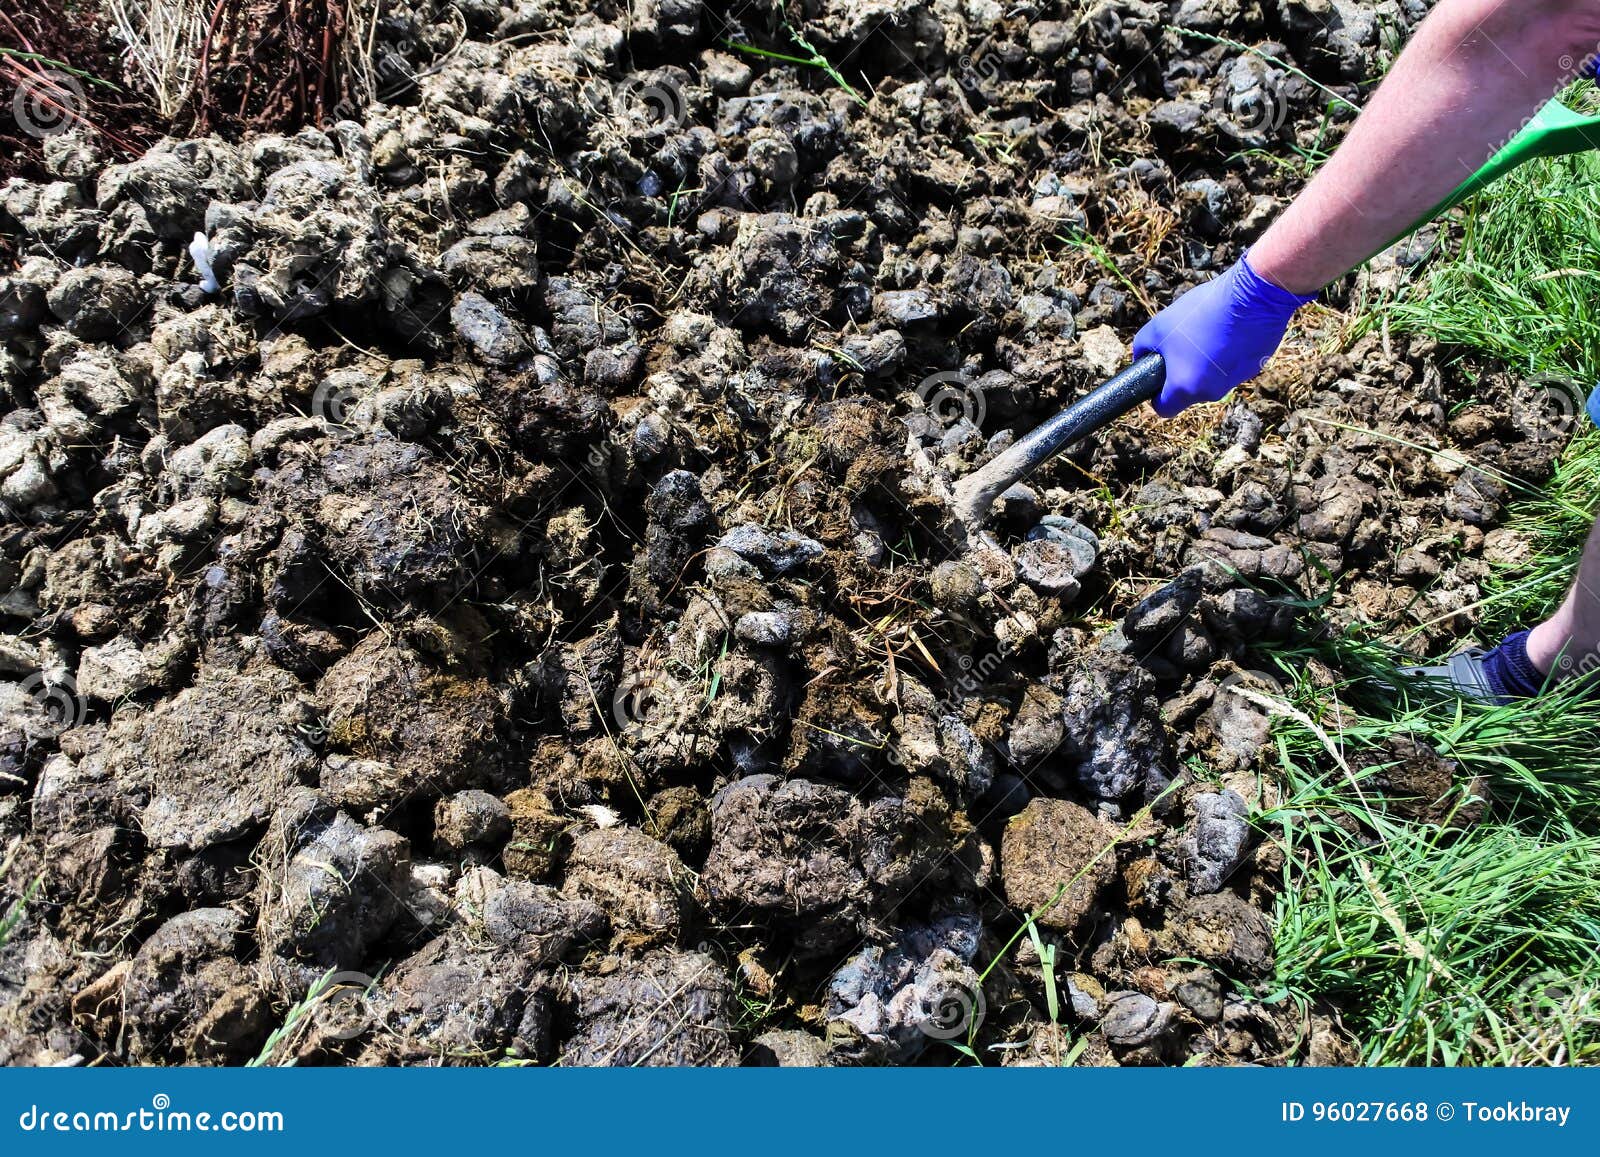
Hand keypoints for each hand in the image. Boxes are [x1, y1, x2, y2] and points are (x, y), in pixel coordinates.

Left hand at [1133, 253, 1315, 417]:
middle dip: (1183, 373)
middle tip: (1184, 344)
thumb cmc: (1201, 312)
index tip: (1160, 377)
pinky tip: (1228, 330)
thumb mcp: (1158, 327)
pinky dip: (1227, 354)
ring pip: (1212, 379)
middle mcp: (1210, 393)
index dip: (1157, 395)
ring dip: (1206, 362)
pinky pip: (1232, 367)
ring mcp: (1235, 382)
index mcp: (1185, 389)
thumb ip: (1143, 349)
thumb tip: (1142, 358)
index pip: (1164, 409)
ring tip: (1208, 331)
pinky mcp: (1254, 368)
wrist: (1252, 296)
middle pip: (1189, 392)